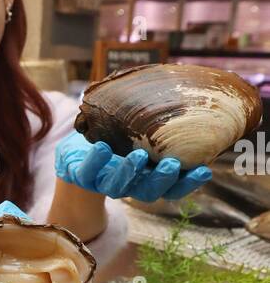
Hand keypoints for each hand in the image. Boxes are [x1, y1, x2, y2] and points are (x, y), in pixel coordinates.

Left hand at [55, 130, 211, 201]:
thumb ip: (160, 119)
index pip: (173, 187)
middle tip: (171, 164)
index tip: (205, 170)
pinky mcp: (82, 176)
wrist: (77, 150)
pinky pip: (87, 174)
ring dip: (130, 172)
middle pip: (149, 192)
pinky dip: (95, 162)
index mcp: (148, 177)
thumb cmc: (117, 136)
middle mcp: (129, 184)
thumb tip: (190, 90)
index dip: (189, 182)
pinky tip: (101, 147)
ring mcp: (105, 182)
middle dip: (161, 180)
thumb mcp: (139, 129)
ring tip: (139, 156)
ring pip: (119, 187)